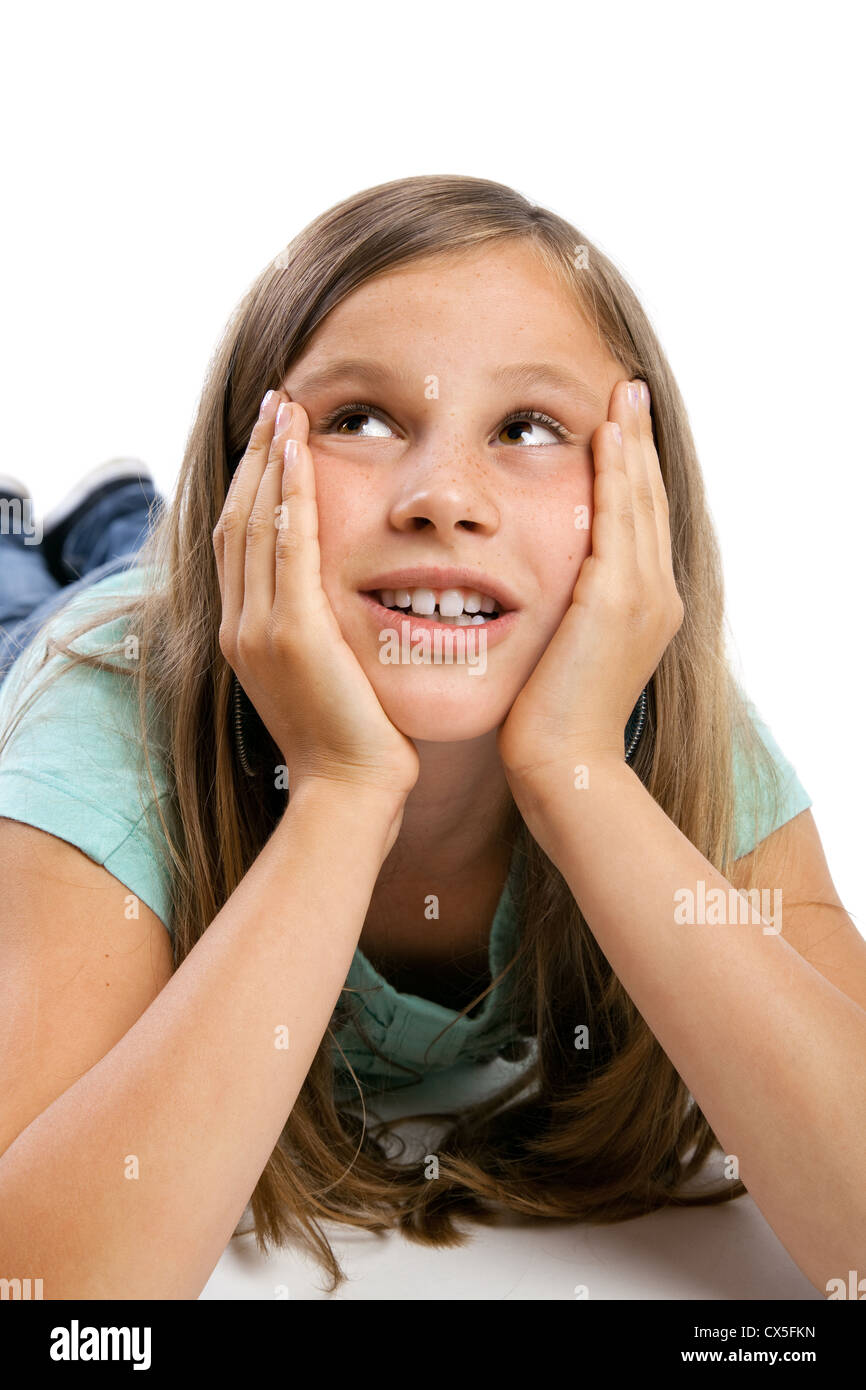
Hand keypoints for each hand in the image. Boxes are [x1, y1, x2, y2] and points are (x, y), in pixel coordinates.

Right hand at [212, 387, 419, 802]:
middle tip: (275, 403)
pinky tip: (301, 455)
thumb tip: (346, 600)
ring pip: (253, 522)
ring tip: (286, 409)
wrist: (351, 792)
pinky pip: (286, 546)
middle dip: (255, 457)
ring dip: (270, 460)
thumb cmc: (354, 741)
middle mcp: (239, 625)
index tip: (273, 439)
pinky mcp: (291, 633)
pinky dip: (290, 495)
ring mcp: (257, 628)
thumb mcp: (328, 677)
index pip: (240, 540)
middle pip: (236, 519)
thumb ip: (323, 632)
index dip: (253, 484)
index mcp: (244, 633)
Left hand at [497, 377, 682, 784]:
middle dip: (638, 442)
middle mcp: (655, 594)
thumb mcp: (563, 654)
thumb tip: (542, 592)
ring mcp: (643, 596)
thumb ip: (566, 614)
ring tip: (620, 395)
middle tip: (625, 389)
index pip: (637, 522)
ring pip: (638, 501)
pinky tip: (603, 437)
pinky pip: (617, 520)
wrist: (564, 765)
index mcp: (645, 607)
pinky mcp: (616, 599)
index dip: (632, 471)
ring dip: (630, 443)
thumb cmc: (550, 721)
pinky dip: (614, 475)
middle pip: (648, 500)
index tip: (617, 426)